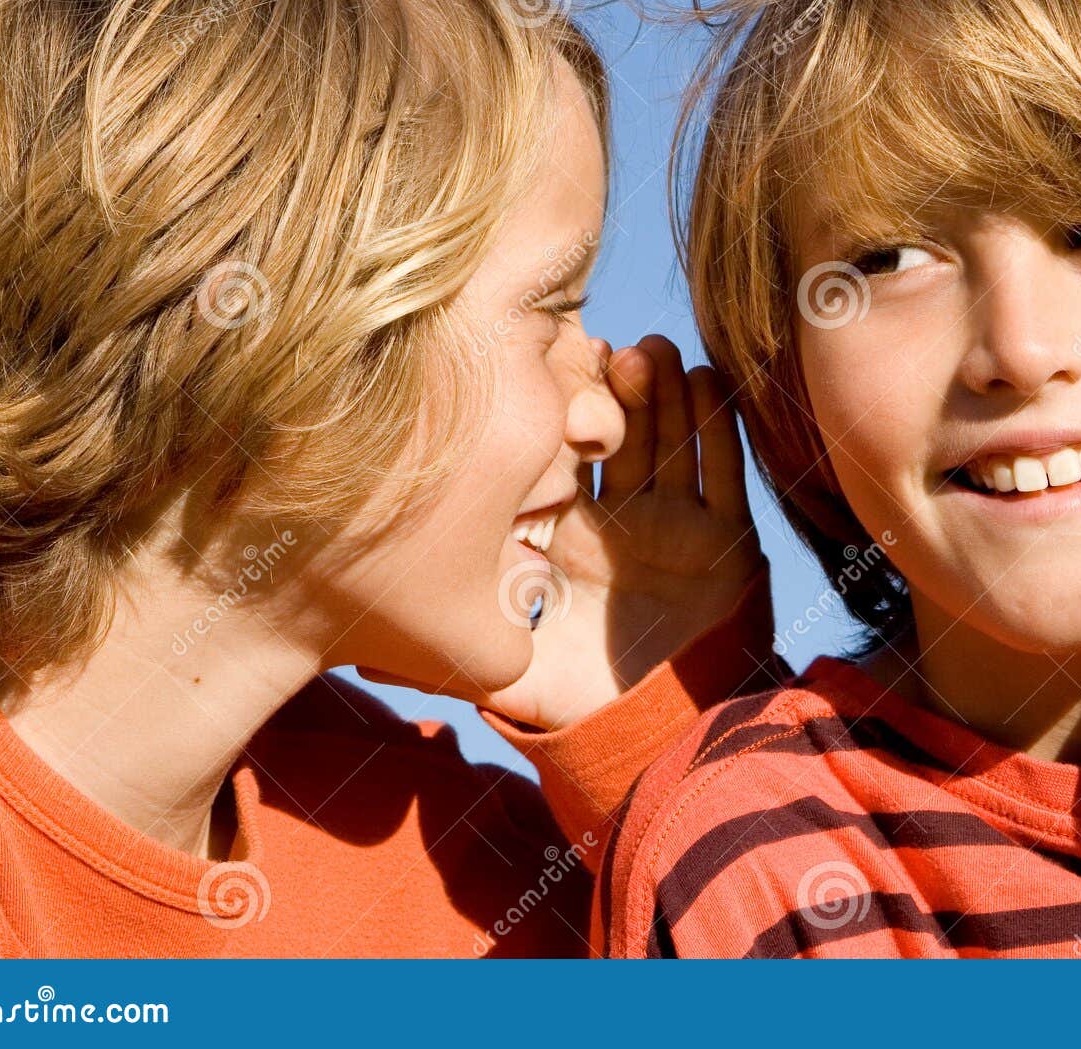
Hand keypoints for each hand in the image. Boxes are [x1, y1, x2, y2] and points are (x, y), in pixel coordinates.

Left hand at [476, 335, 763, 728]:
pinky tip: (707, 377)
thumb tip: (357, 650)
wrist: (660, 734)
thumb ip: (447, 651)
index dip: (552, 413)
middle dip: (611, 390)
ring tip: (651, 348)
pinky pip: (722, 473)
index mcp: (568, 535)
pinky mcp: (724, 538)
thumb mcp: (506, 670)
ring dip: (664, 393)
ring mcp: (674, 523)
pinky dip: (717, 426)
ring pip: (669, 440)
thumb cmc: (581, 704)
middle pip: (616, 434)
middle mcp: (620, 520)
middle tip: (600, 346)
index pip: (557, 457)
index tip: (539, 369)